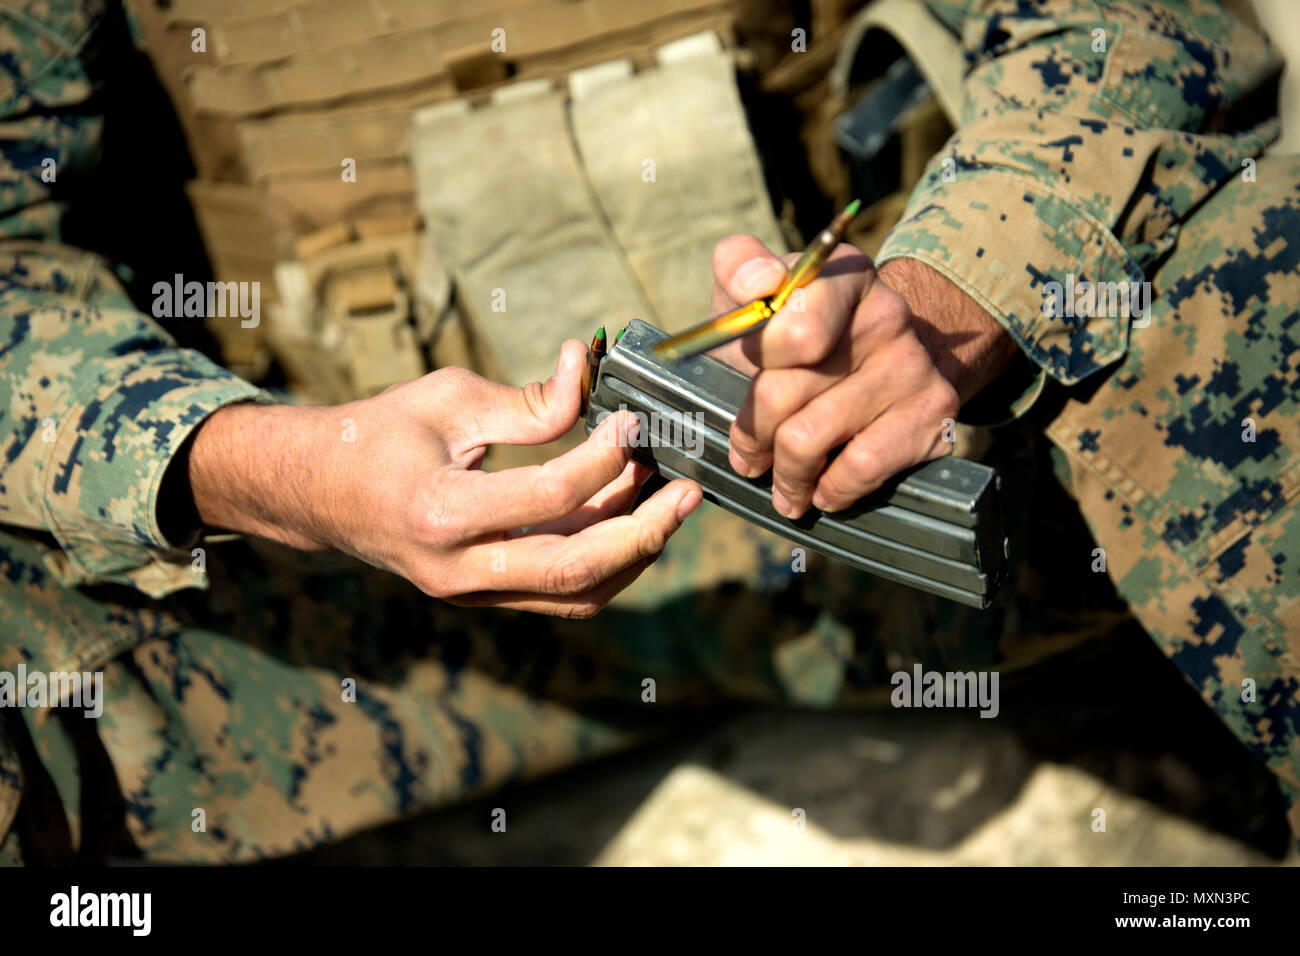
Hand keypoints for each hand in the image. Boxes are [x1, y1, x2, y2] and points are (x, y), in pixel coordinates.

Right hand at [186, 340, 701, 616]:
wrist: (316, 493)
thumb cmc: (378, 434)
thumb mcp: (447, 398)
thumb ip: (526, 400)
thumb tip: (588, 374)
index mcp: (442, 513)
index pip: (551, 496)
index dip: (604, 458)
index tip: (631, 421)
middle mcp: (458, 569)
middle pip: (577, 569)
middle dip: (646, 531)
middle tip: (687, 491)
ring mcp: (470, 593)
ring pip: (576, 594)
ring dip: (633, 552)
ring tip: (668, 503)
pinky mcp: (483, 596)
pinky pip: (559, 592)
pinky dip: (603, 560)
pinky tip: (626, 515)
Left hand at [708, 235, 1015, 518]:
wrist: (878, 358)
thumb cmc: (797, 328)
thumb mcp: (760, 290)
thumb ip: (739, 266)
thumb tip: (759, 282)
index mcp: (841, 275)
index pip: (791, 328)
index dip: (757, 360)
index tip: (746, 376)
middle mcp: (885, 314)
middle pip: (785, 392)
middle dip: (753, 434)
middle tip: (747, 457)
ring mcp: (912, 366)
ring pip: (811, 439)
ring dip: (787, 474)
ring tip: (782, 485)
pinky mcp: (934, 414)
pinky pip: (860, 468)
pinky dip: (832, 490)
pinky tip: (822, 490)